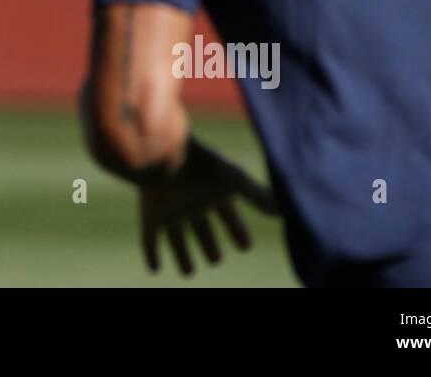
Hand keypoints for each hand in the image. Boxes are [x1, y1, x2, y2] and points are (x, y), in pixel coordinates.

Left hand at [135, 138, 278, 275]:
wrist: (167, 157)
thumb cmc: (204, 167)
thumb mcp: (236, 181)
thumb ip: (257, 196)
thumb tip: (281, 212)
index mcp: (212, 191)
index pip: (228, 215)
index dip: (237, 230)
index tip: (246, 246)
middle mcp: (190, 201)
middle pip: (201, 227)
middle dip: (208, 243)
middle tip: (215, 261)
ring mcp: (169, 208)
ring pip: (176, 236)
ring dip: (182, 254)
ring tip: (188, 272)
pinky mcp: (151, 213)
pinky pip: (149, 237)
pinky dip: (152, 254)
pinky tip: (154, 269)